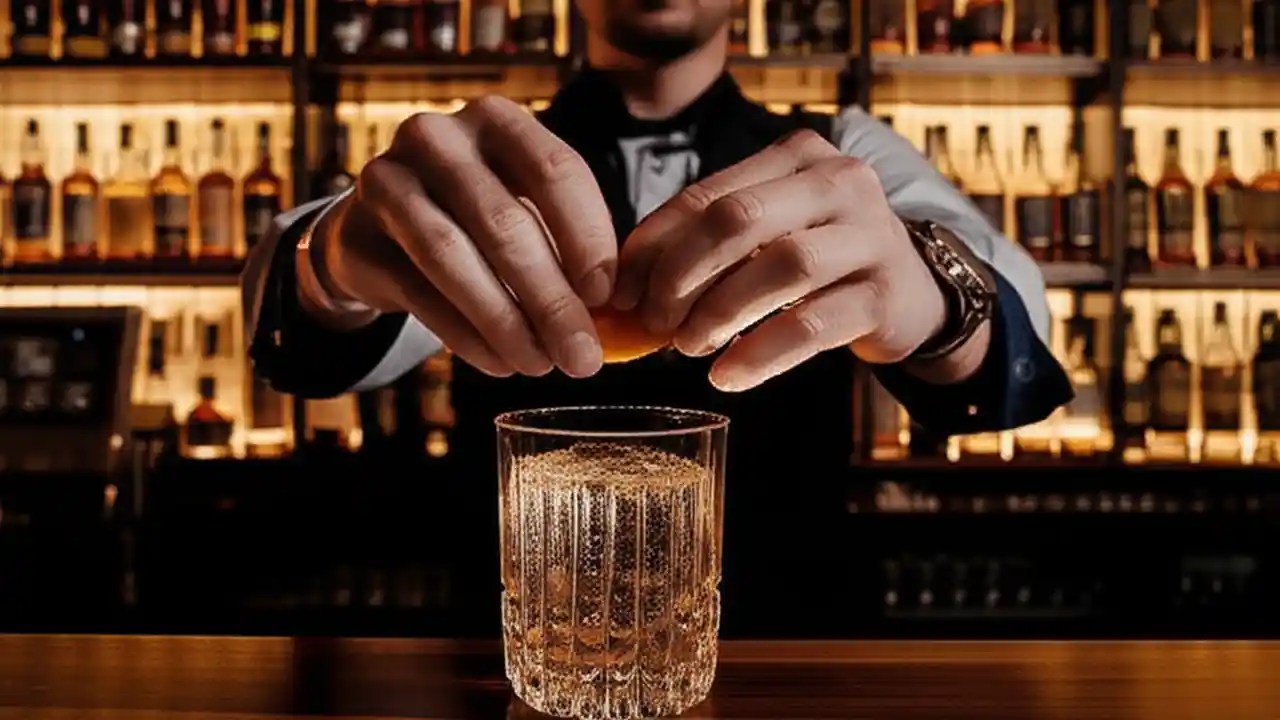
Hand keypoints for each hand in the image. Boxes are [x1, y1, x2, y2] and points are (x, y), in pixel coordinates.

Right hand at [307, 96, 616, 378]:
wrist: (380, 231)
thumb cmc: (476, 220)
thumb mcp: (525, 210)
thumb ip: (565, 247)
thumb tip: (605, 316)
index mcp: (497, 119)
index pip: (556, 171)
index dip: (587, 238)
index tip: (605, 299)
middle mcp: (438, 137)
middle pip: (505, 221)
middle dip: (550, 298)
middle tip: (581, 356)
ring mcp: (389, 180)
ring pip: (452, 256)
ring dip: (505, 321)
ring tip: (540, 365)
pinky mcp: (360, 234)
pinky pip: (418, 291)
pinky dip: (465, 335)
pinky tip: (500, 363)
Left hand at [613, 130, 957, 391]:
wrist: (914, 294)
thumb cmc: (819, 261)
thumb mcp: (766, 236)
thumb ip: (705, 246)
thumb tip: (622, 289)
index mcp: (797, 156)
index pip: (707, 194)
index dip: (654, 246)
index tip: (620, 292)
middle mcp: (839, 182)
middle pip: (739, 218)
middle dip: (682, 275)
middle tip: (654, 322)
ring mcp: (870, 236)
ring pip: (782, 265)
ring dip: (722, 311)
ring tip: (688, 347)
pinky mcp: (886, 296)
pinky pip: (814, 325)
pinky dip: (762, 352)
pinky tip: (728, 375)